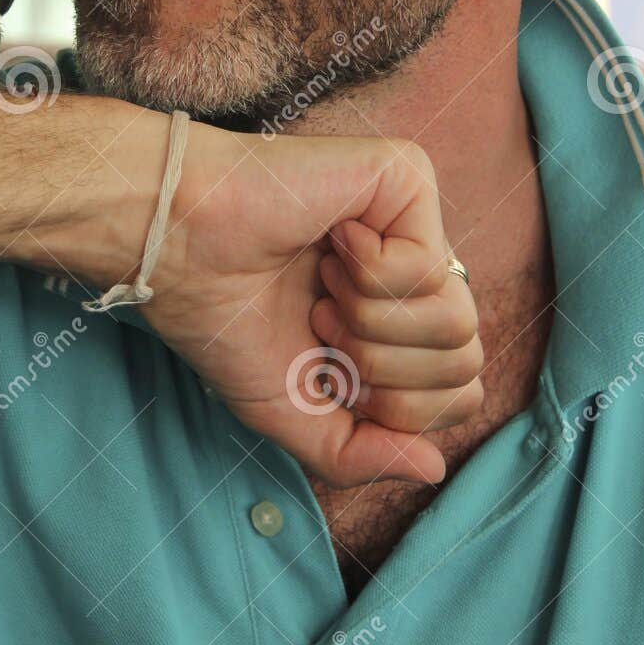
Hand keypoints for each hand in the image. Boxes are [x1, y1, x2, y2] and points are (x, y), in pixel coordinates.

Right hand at [142, 123, 481, 488]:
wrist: (177, 247)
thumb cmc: (223, 316)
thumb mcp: (296, 411)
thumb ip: (364, 453)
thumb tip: (435, 468)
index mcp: (399, 319)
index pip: (459, 393)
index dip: (395, 406)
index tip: (327, 363)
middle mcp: (419, 270)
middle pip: (465, 363)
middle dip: (380, 368)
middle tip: (319, 320)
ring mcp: (417, 222)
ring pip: (456, 321)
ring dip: (369, 323)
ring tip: (322, 287)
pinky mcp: (407, 176)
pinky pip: (428, 267)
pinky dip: (365, 277)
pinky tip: (328, 242)